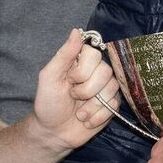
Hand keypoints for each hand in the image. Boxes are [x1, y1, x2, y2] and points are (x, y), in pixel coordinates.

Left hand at [31, 29, 119, 151]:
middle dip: (86, 91)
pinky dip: (96, 117)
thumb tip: (76, 30)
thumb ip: (64, 54)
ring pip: (111, 90)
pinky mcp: (111, 106)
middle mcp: (95, 72)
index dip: (82, 71)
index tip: (69, 80)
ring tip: (79, 112)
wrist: (53, 132)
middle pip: (105, 72)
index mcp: (80, 61)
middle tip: (73, 97)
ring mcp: (105, 89)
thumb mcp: (49, 77)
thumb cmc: (48, 103)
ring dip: (91, 106)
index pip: (94, 54)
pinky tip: (86, 120)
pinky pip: (113, 106)